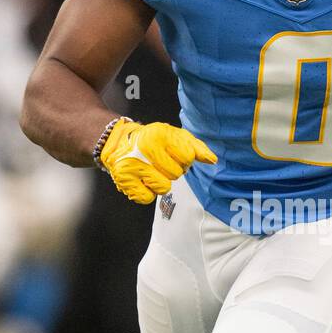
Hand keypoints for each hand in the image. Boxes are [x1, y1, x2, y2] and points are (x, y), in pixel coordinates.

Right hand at [99, 119, 216, 204]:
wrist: (119, 142)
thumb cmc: (152, 140)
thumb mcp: (175, 136)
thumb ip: (196, 147)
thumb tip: (212, 160)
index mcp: (159, 134)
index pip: (188, 157)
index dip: (184, 159)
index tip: (173, 154)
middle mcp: (144, 148)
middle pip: (176, 174)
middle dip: (172, 171)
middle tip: (160, 163)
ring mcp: (133, 165)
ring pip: (164, 188)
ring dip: (160, 182)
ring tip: (151, 171)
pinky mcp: (124, 180)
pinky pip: (148, 198)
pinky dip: (147, 192)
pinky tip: (142, 180)